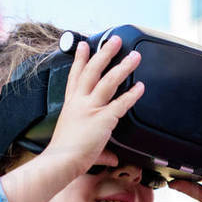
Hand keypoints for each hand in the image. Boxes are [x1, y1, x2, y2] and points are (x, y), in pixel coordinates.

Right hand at [40, 36, 145, 177]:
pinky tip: (141, 87)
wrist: (61, 161)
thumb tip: (112, 159)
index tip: (84, 46)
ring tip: (134, 57)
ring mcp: (91, 108)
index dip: (80, 59)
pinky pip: (121, 103)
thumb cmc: (66, 155)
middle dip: (104, 53)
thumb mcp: (81, 144)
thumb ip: (102, 150)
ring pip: (108, 81)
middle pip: (92, 71)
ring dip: (122, 67)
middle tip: (114, 40)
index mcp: (71, 105)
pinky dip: (132, 95)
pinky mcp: (103, 118)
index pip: (75, 77)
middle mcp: (80, 102)